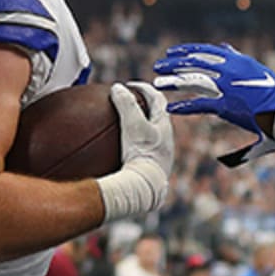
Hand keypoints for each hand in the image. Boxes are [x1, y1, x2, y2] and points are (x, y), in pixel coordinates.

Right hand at [95, 82, 173, 221]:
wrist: (144, 190)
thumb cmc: (141, 155)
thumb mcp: (132, 124)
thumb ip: (125, 104)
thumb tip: (117, 87)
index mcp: (164, 127)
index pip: (158, 100)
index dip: (145, 89)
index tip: (130, 86)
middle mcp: (165, 141)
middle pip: (155, 118)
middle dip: (141, 108)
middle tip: (124, 103)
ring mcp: (159, 158)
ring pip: (147, 137)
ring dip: (135, 129)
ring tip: (116, 127)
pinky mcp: (149, 172)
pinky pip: (138, 155)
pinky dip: (127, 149)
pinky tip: (110, 155)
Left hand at [153, 43, 274, 165]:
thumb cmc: (271, 91)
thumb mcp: (253, 67)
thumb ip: (237, 57)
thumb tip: (225, 47)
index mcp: (236, 60)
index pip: (205, 51)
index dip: (186, 51)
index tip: (171, 52)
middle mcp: (229, 70)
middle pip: (194, 63)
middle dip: (173, 64)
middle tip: (158, 66)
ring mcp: (227, 87)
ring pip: (193, 81)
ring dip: (173, 82)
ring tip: (157, 83)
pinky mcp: (227, 105)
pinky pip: (200, 105)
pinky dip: (184, 106)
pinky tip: (171, 108)